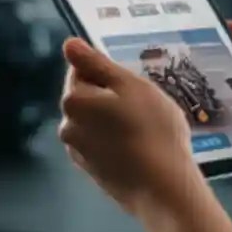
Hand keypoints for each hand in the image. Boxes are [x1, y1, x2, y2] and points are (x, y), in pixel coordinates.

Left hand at [58, 38, 201, 216]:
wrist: (163, 188)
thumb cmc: (152, 129)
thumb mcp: (130, 85)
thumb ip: (97, 64)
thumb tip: (68, 44)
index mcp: (73, 100)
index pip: (82, 70)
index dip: (110, 74)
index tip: (133, 86)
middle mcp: (68, 126)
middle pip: (88, 98)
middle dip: (112, 98)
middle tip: (144, 107)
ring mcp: (79, 153)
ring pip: (96, 123)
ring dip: (115, 121)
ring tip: (146, 130)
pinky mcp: (93, 173)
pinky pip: (103, 145)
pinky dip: (117, 143)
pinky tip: (140, 149)